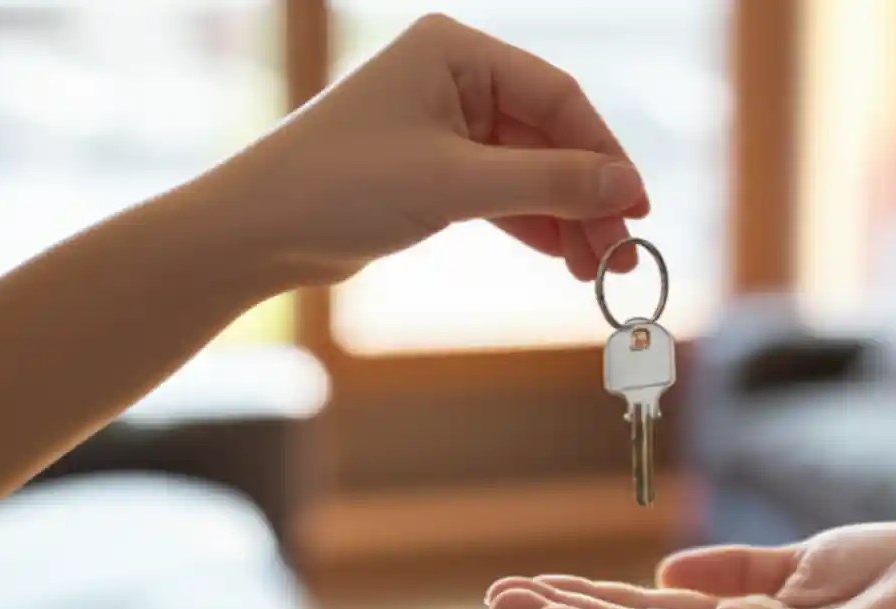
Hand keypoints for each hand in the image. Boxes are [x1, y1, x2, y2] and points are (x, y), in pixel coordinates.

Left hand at [200, 13, 647, 285]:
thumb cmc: (341, 186)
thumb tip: (627, 189)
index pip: (556, 97)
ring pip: (527, 171)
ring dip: (564, 219)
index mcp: (455, 51)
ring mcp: (442, 124)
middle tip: (622, 256)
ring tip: (597, 271)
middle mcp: (452, 78)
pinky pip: (499, 193)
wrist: (257, 232)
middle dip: (586, 198)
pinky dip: (530, 225)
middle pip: (547, 138)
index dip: (604, 154)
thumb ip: (548, 183)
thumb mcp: (455, 184)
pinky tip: (563, 257)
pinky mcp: (431, 169)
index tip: (638, 207)